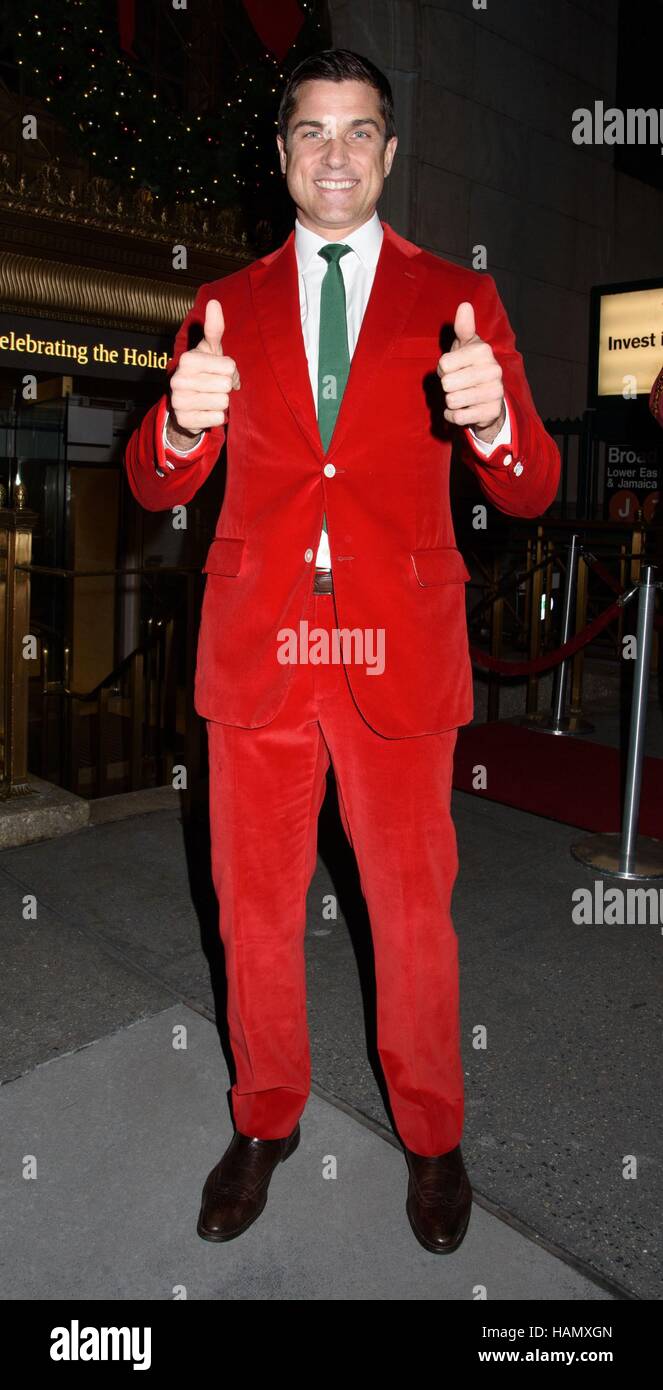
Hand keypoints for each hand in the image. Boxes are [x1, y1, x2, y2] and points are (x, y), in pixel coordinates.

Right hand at [168, 298, 240, 435]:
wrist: (186, 403)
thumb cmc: (203, 371)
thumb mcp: (210, 350)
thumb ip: (214, 328)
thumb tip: (214, 302)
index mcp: (187, 359)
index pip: (230, 367)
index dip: (231, 372)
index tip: (220, 372)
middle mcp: (179, 379)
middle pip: (227, 384)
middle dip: (226, 387)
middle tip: (215, 387)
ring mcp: (180, 401)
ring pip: (223, 402)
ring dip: (221, 402)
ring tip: (210, 397)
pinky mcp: (185, 420)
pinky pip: (217, 419)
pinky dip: (217, 417)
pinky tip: (206, 411)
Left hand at [437, 302, 504, 442]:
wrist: (489, 396)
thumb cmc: (471, 365)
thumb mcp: (466, 345)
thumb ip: (463, 327)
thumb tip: (464, 305)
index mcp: (484, 351)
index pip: (444, 364)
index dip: (443, 368)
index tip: (454, 368)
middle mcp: (493, 370)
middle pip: (447, 384)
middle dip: (447, 386)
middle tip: (458, 383)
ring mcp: (495, 392)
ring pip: (452, 401)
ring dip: (451, 401)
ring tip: (462, 395)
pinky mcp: (491, 412)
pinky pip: (458, 417)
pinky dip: (454, 415)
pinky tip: (463, 409)